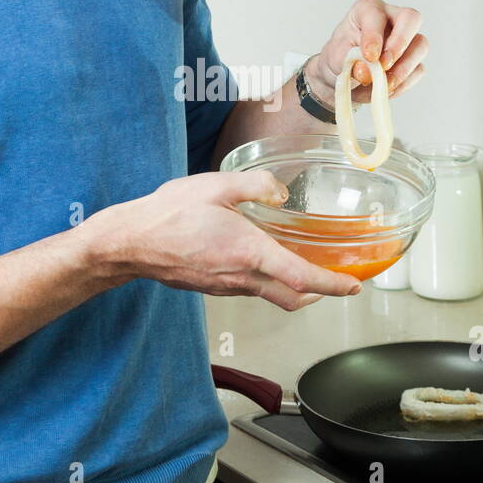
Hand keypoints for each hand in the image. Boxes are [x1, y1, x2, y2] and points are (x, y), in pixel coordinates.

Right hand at [85, 171, 363, 309]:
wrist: (130, 242)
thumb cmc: (168, 214)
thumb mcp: (216, 185)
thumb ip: (255, 185)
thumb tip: (280, 193)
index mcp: (248, 251)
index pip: (301, 277)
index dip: (332, 285)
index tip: (352, 287)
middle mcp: (241, 276)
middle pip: (292, 298)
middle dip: (320, 294)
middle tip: (338, 284)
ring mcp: (226, 286)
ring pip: (271, 295)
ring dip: (294, 287)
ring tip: (306, 268)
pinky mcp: (213, 287)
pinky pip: (250, 289)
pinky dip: (269, 282)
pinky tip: (264, 261)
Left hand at [305, 0, 427, 107]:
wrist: (343, 74)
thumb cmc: (340, 57)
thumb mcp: (337, 58)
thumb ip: (351, 63)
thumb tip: (367, 72)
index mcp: (368, 9)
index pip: (377, 14)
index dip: (374, 35)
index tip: (369, 56)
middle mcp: (392, 18)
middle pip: (411, 18)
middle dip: (400, 43)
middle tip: (384, 65)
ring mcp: (407, 38)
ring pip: (420, 45)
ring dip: (403, 68)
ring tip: (383, 84)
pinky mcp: (414, 59)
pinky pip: (418, 69)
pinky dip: (403, 83)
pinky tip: (386, 89)